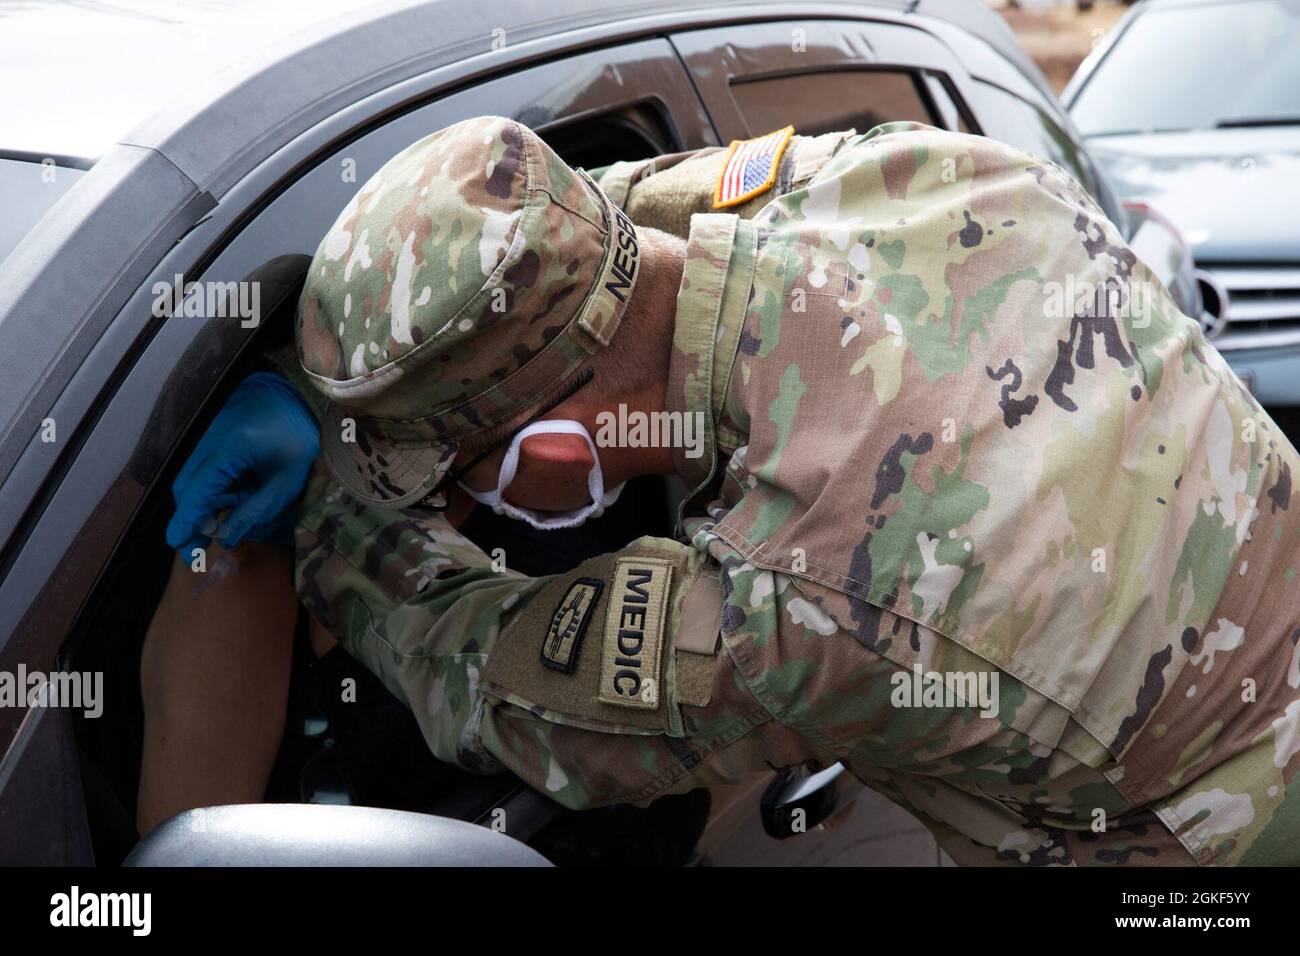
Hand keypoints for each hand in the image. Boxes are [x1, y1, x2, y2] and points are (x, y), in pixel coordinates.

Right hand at [166, 372, 320, 554]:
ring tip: (211, 532)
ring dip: (199, 506)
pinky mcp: (210, 435)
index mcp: (234, 445)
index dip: (187, 518)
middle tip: (196, 550)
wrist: (298, 398)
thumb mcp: (286, 481)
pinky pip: (203, 467)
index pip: (200, 488)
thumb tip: (226, 537)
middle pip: (187, 484)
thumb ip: (256, 510)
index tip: (178, 543)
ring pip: (192, 477)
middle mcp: (212, 436)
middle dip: (189, 518)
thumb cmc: (299, 438)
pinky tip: (224, 504)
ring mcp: (208, 433)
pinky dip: (208, 490)